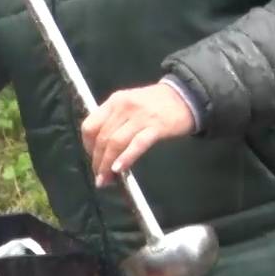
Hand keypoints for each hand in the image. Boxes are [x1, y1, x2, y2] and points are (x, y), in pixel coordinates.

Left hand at [81, 83, 195, 185]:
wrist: (187, 96)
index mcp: (114, 101)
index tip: (92, 159)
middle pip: (102, 138)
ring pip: (115, 143)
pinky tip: (119, 169)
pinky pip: (137, 144)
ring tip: (106, 179)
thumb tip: (100, 147)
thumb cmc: (157, 103)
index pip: (90, 125)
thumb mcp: (130, 104)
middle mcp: (123, 107)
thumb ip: (114, 120)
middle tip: (99, 177)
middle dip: (97, 160)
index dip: (87, 146)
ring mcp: (140, 116)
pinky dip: (126, 158)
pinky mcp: (156, 127)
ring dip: (107, 164)